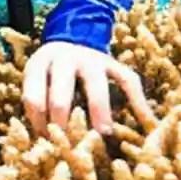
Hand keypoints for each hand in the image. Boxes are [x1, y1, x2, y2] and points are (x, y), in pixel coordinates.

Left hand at [21, 41, 152, 136]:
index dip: (38, 123)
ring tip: (103, 132)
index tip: (47, 140)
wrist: (73, 35)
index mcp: (40, 65)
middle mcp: (65, 59)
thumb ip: (38, 103)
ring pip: (95, 86)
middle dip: (63, 121)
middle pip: (61, 94)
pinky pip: (128, 81)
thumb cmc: (51, 69)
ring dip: (98, 111)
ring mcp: (91, 59)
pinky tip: (146, 120)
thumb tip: (45, 139)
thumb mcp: (36, 78)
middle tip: (69, 144)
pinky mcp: (113, 62)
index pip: (34, 98)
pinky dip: (138, 100)